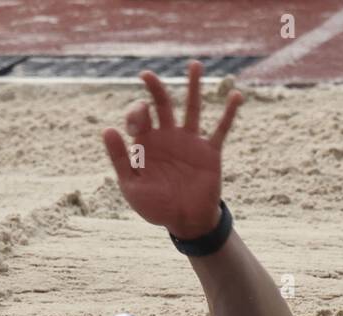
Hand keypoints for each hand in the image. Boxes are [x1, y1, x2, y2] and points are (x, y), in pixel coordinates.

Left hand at [102, 60, 243, 239]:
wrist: (185, 222)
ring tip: (194, 65)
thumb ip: (121, 158)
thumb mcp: (132, 186)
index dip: (135, 113)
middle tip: (147, 75)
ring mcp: (190, 142)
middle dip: (155, 89)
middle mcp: (168, 137)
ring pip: (192, 108)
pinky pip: (221, 129)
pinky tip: (236, 95)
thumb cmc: (156, 206)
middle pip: (163, 104)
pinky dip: (229, 113)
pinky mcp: (210, 152)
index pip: (140, 116)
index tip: (134, 126)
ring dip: (193, 86)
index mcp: (147, 143)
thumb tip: (107, 129)